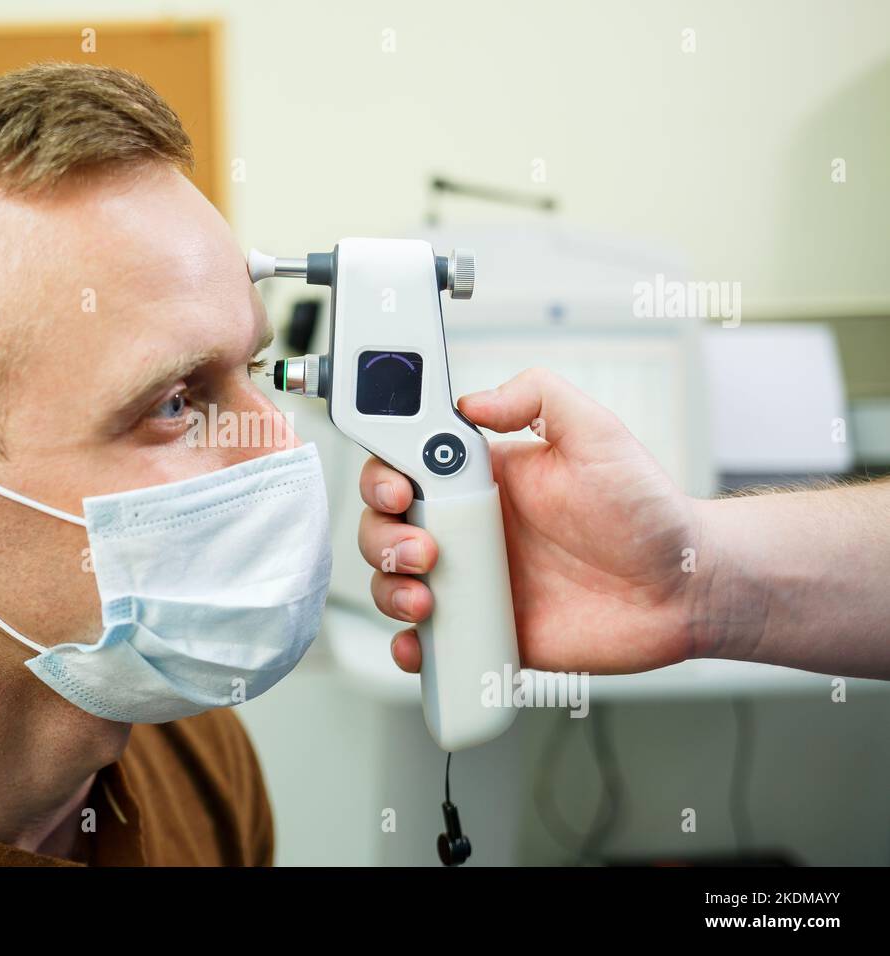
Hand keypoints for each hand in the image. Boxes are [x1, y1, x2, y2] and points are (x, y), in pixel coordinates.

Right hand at [358, 367, 702, 674]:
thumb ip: (538, 396)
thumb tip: (472, 400)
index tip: (398, 490)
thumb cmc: (646, 512)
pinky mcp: (485, 630)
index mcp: (480, 480)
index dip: (382, 477)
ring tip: (427, 598)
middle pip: (384, 527)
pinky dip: (410, 646)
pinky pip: (428, 641)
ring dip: (389, 589)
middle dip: (383, 538)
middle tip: (424, 550)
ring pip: (393, 582)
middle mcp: (467, 528)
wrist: (681, 589)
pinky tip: (421, 642)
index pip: (404, 466)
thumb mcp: (597, 433)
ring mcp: (471, 581)